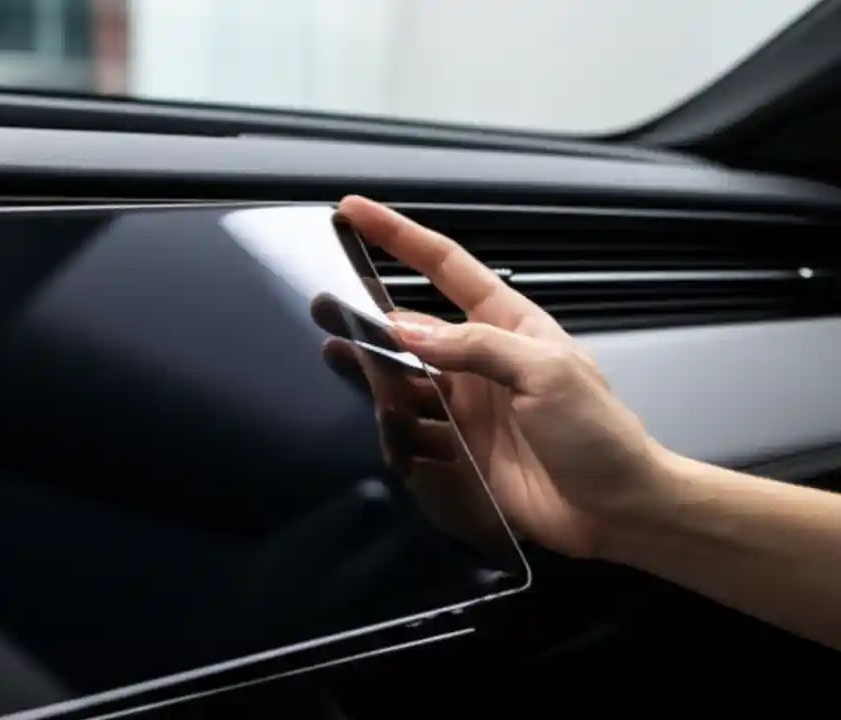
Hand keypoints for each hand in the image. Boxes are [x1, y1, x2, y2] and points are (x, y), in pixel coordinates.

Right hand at [332, 196, 674, 558]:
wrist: (616, 511)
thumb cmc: (597, 434)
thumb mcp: (545, 373)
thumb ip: (475, 347)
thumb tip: (406, 331)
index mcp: (509, 324)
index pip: (445, 266)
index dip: (398, 236)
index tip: (354, 212)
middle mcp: (480, 361)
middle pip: (410, 328)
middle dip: (367, 316)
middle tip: (323, 305)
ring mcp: (467, 406)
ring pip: (402, 381)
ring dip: (371, 373)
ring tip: (337, 361)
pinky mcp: (458, 450)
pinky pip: (410, 431)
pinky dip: (392, 430)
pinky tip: (384, 429)